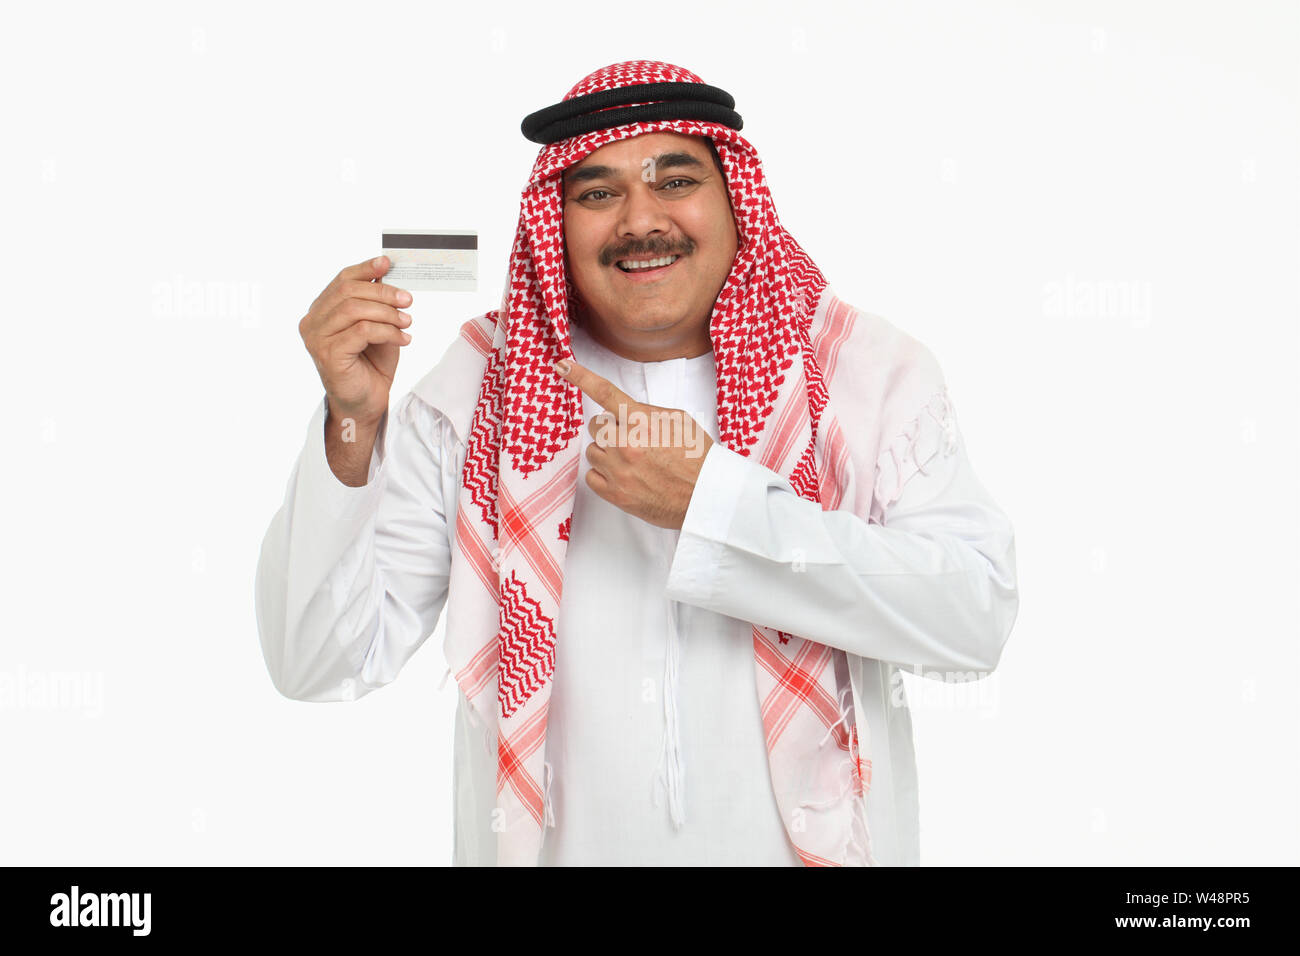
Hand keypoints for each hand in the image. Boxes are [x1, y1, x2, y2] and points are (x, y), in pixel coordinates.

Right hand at [298, 255, 413, 427]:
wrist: (365, 403)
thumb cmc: (370, 365)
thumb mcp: (377, 326)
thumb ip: (376, 303)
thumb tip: (386, 273)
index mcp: (321, 311)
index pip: (341, 280)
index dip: (365, 269)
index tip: (387, 262)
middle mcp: (313, 322)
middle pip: (348, 292)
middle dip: (382, 292)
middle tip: (407, 300)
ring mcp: (317, 339)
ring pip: (355, 310)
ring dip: (387, 313)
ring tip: (407, 322)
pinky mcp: (329, 355)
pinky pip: (362, 332)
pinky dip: (388, 332)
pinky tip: (403, 339)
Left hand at [554, 358, 713, 529]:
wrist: (706, 496)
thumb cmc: (697, 458)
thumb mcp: (679, 420)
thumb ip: (647, 412)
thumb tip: (626, 410)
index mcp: (642, 421)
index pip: (604, 392)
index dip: (581, 376)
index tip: (562, 366)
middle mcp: (626, 444)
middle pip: (596, 426)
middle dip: (609, 430)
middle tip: (631, 440)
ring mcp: (618, 470)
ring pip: (593, 452)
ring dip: (607, 453)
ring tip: (633, 462)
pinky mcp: (615, 494)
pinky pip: (592, 476)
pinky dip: (604, 475)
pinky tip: (624, 477)